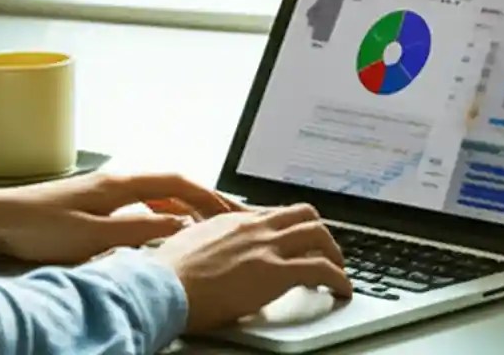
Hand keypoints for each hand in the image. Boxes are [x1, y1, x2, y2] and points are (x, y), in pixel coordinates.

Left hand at [0, 172, 242, 264]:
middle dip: (204, 198)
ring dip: (184, 204)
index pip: (177, 181)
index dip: (208, 195)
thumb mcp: (94, 236)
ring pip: (157, 192)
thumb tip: (180, 223)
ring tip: (206, 221)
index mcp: (120, 184)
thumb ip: (140, 230)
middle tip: (230, 215)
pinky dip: (163, 209)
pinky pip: (141, 201)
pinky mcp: (93, 202)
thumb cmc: (38, 227)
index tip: (232, 210)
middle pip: (172, 184)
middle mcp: (116, 181)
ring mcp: (104, 190)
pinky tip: (164, 224)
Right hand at [152, 204, 352, 332]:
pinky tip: (342, 290)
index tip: (299, 238)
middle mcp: (254, 227)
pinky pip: (321, 269)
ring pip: (318, 235)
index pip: (275, 213)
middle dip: (320, 233)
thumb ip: (206, 241)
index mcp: (233, 221)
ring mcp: (266, 247)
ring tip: (338, 271)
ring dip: (335, 253)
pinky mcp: (275, 272)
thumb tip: (205, 248)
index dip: (293, 226)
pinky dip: (339, 279)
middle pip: (304, 214)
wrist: (160, 287)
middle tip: (325, 251)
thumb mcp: (187, 243)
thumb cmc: (166, 273)